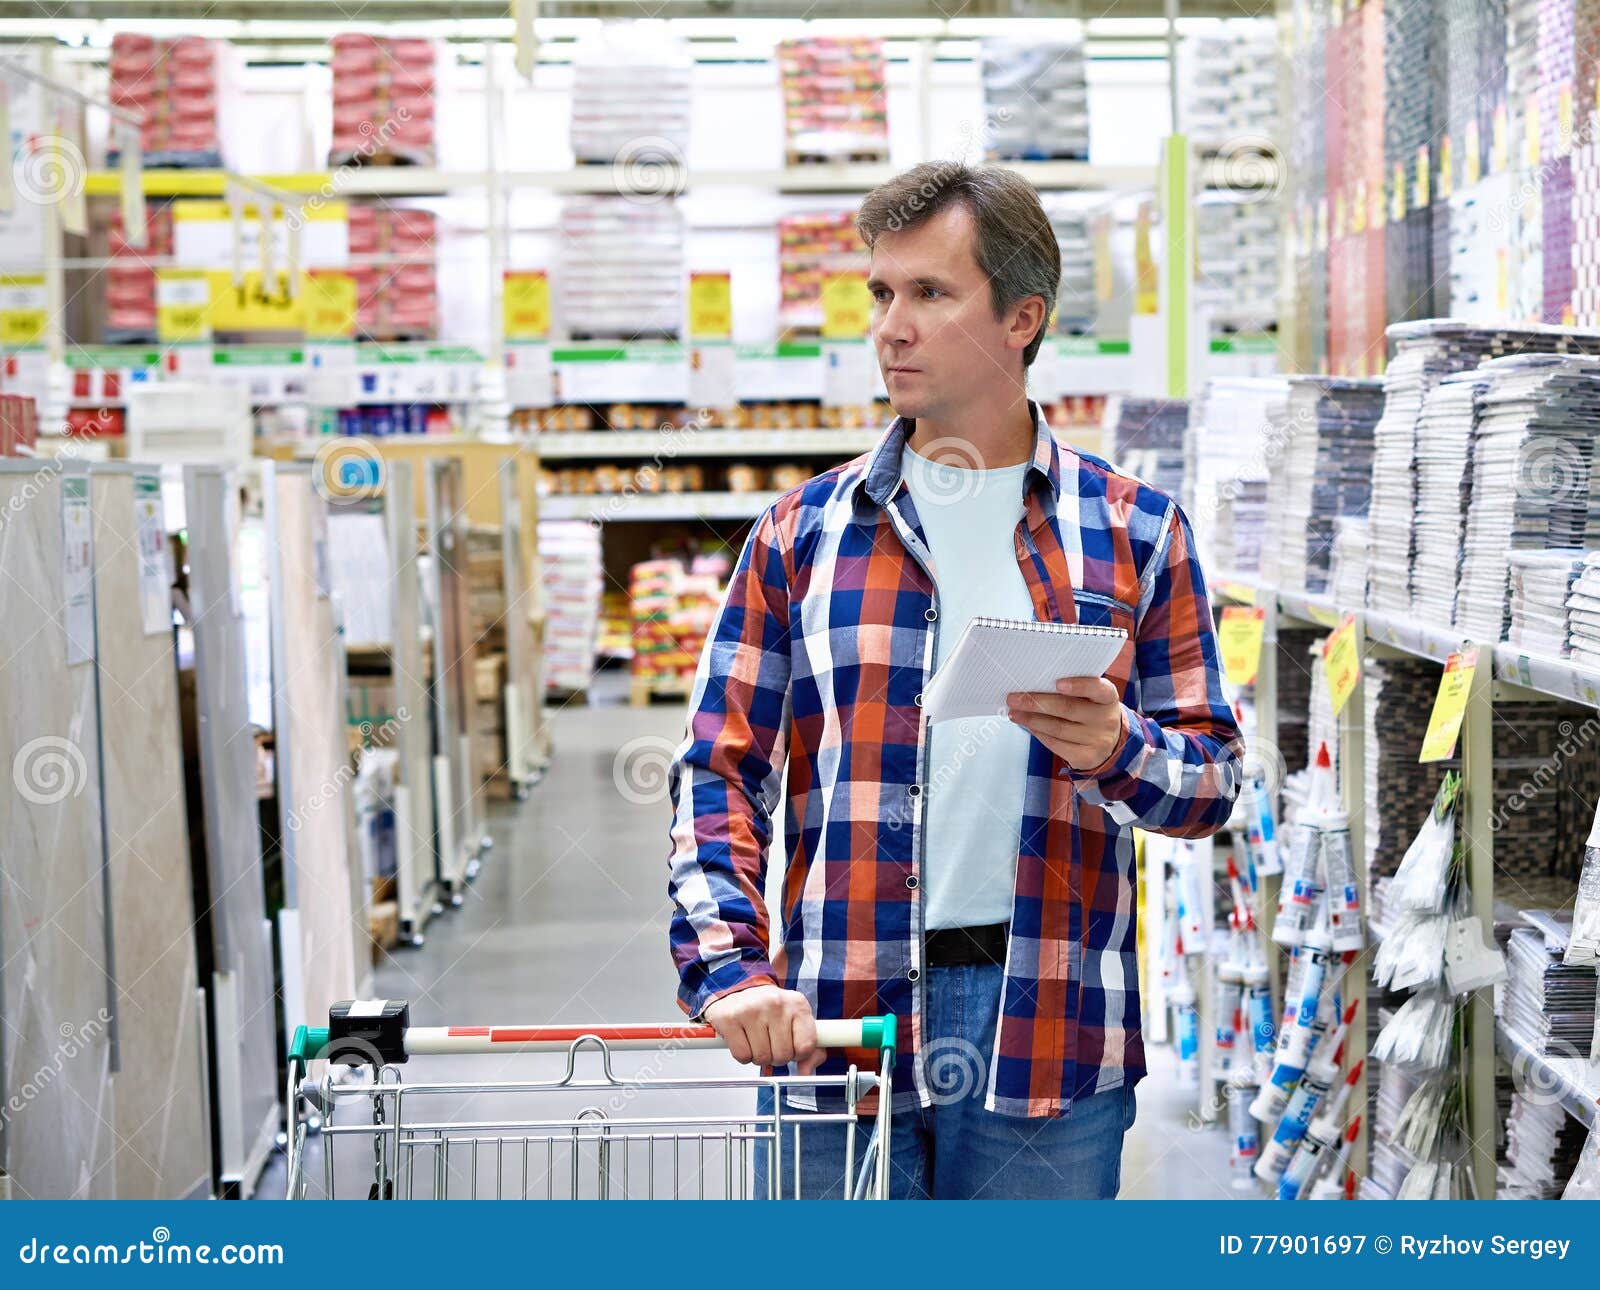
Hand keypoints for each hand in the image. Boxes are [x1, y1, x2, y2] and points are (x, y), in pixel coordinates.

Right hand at [703, 985, 821, 1072]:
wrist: (740, 989)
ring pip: (762, 1058)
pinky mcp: (730, 1019)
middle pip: (783, 1055)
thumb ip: (809, 1048)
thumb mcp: (795, 1021)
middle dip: (776, 1056)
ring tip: (756, 1040)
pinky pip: (742, 1056)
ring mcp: (751, 1010)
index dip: (798, 1054)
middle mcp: (775, 1003)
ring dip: (759, 1056)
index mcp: (797, 1004)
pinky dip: (743, 1055)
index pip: (806, 1046)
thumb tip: (806, 1071)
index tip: (792, 1047)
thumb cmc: (770, 1009)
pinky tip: (744, 1040)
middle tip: (770, 1043)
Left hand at [1007, 675, 1125, 772]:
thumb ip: (1072, 690)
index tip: (1057, 683)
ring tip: (1015, 713)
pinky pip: (1056, 744)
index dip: (1078, 686)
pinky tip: (1029, 727)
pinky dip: (1039, 734)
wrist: (1109, 742)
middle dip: (1036, 703)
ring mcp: (1097, 741)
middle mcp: (1106, 719)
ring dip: (1031, 720)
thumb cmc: (1091, 711)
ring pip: (1058, 728)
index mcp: (1108, 698)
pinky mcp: (1086, 757)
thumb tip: (1033, 686)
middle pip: (1067, 709)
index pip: (1097, 689)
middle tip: (1014, 698)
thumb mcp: (1091, 697)